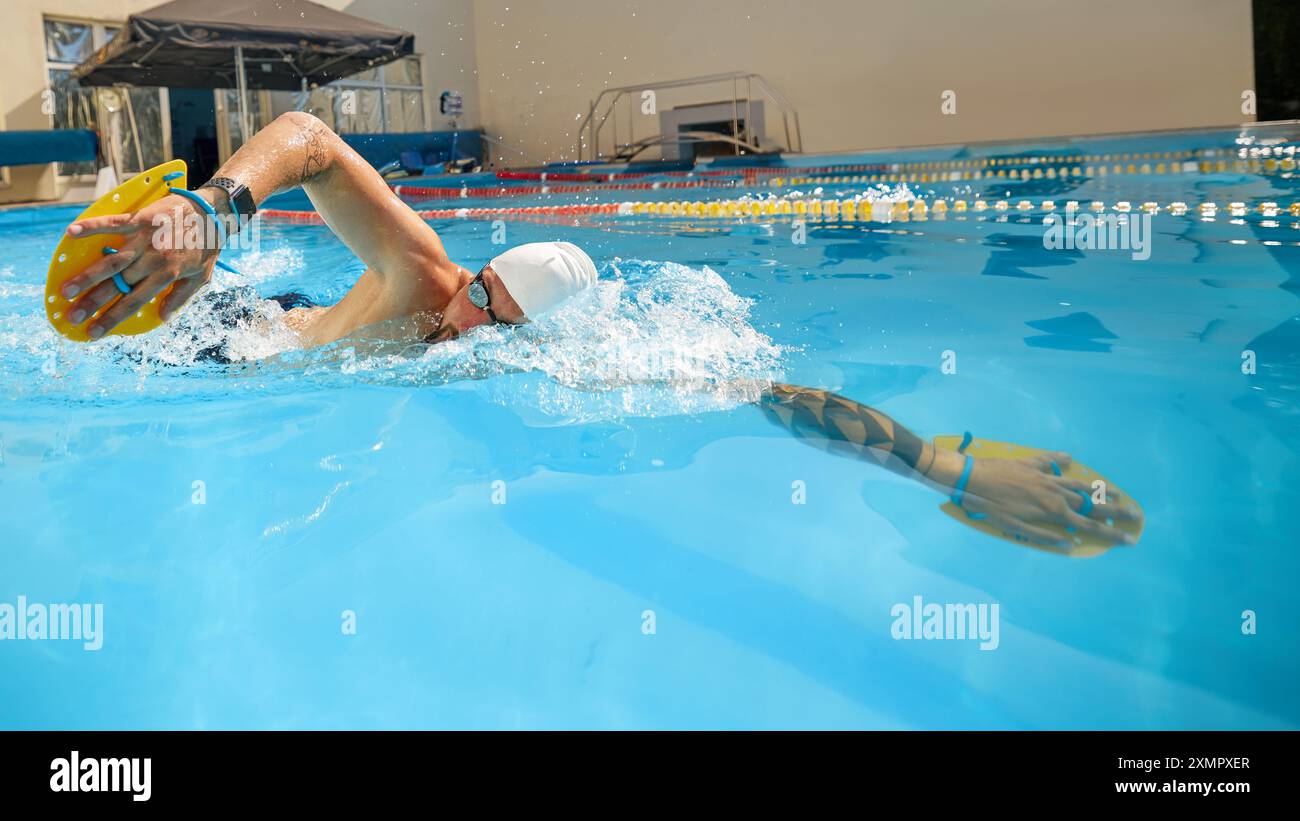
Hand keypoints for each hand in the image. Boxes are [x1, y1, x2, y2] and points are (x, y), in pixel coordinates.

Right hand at [60, 191, 222, 338]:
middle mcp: (153, 259)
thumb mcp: (201, 278)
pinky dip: (92, 227)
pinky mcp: (140, 218)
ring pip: (112, 261)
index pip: (134, 302)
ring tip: (66, 289)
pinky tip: (71, 232)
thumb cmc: (206, 247)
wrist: (215, 213)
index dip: (112, 318)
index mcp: (167, 275)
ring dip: (87, 275)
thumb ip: (180, 298)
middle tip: (71, 316)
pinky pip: (113, 223)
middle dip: (93, 303)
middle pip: (118, 285)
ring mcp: (145, 238)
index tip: (93, 332)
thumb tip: (161, 318)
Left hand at [927, 448, 1141, 548]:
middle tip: (1136, 514)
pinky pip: (1050, 461)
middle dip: (1116, 510)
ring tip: (1115, 491)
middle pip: (1091, 503)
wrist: (972, 477)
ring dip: (1097, 488)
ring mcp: (1044, 476)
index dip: (1111, 534)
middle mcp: (1054, 492)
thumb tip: (1069, 544)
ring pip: (1077, 482)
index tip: (1130, 539)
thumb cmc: (990, 507)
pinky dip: (1061, 460)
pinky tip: (1069, 458)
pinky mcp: (1031, 464)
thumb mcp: (1015, 529)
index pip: (1089, 526)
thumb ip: (1044, 536)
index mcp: (1053, 511)